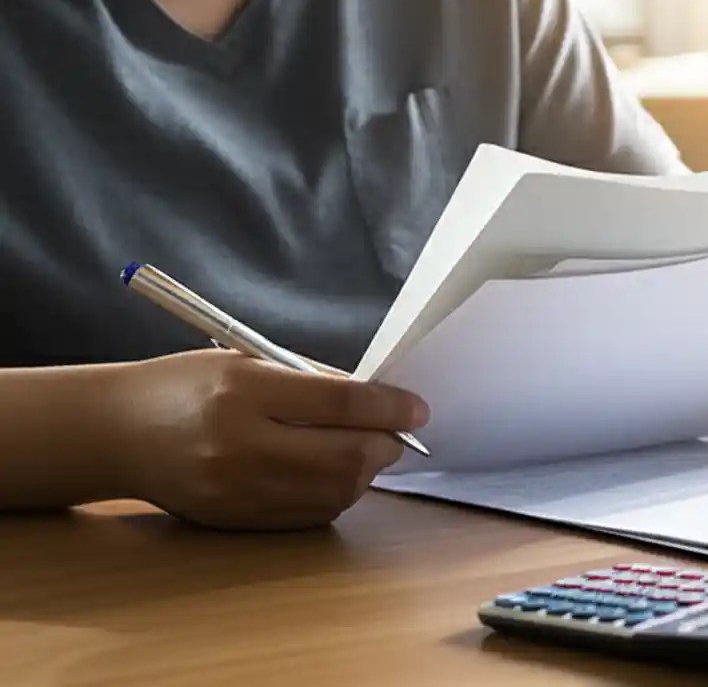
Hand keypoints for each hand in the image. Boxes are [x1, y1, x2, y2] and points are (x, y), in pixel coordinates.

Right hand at [106, 349, 428, 530]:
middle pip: (346, 457)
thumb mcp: (245, 362)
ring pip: (335, 492)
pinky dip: (337, 496)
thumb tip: (376, 401)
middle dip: (386, 446)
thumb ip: (311, 382)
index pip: (340, 402)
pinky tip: (334, 475)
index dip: (390, 407)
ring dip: (366, 473)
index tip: (417, 408)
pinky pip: (311, 516)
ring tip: (365, 452)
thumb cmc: (184, 386)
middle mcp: (240, 445)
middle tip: (396, 434)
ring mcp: (238, 491)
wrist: (114, 433)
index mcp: (243, 391)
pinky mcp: (237, 521)